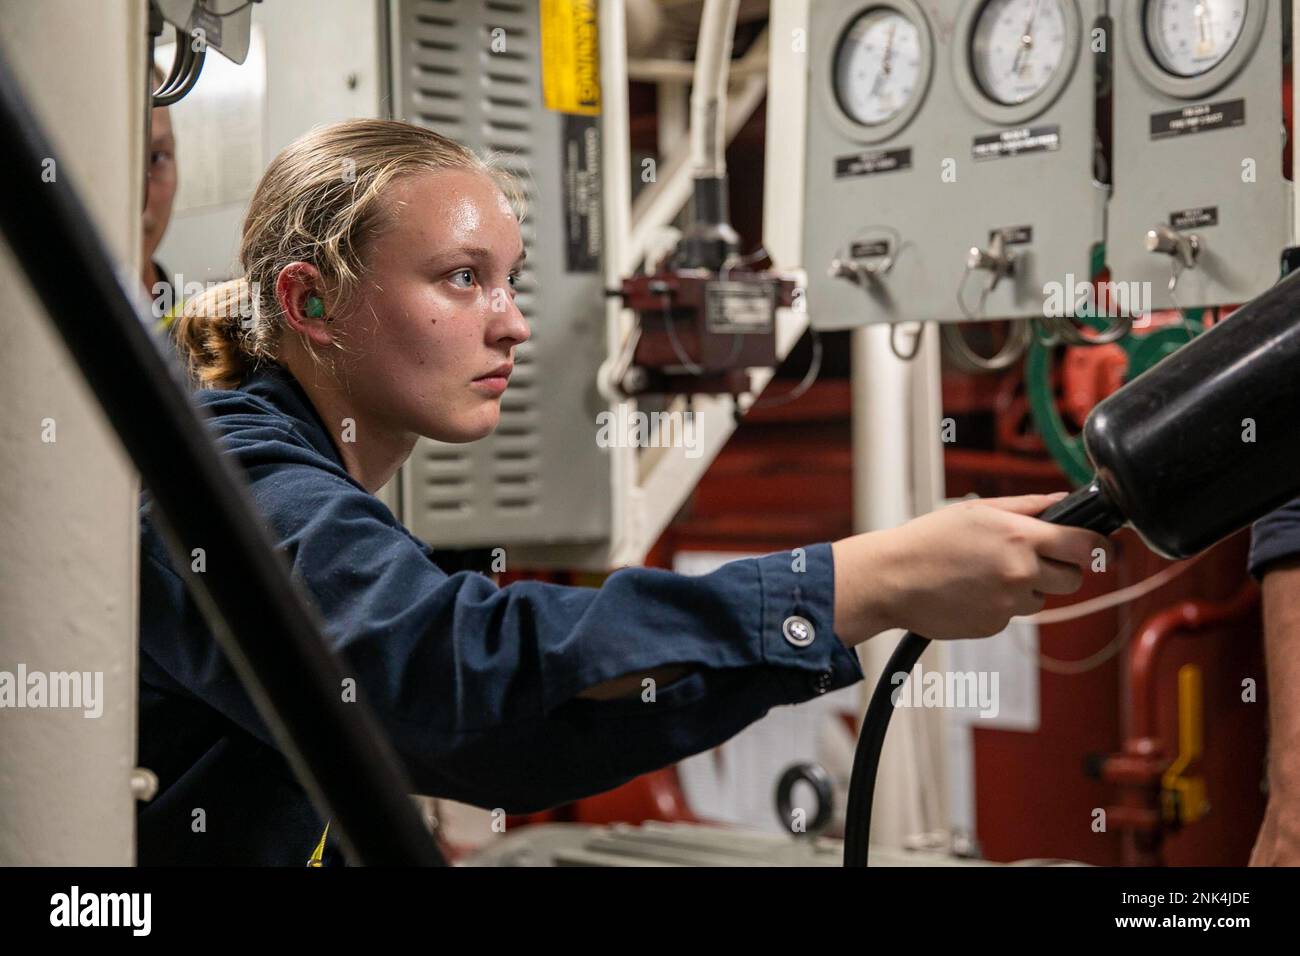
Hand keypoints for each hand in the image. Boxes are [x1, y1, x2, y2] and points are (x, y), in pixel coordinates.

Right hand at [832, 492, 1112, 643]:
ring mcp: (1009, 604)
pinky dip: (1000, 604)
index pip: (1087, 547)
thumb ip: (1028, 506)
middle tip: (1034, 557)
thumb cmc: (928, 540)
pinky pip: (1013, 615)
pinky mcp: (995, 626)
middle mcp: (1021, 573)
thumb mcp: (978, 510)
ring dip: (1027, 586)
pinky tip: (972, 590)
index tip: (1096, 545)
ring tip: (987, 572)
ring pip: (1041, 598)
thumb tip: (1064, 503)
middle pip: (1074, 579)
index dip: (1097, 546)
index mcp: (1020, 539)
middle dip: (1062, 568)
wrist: (892, 580)